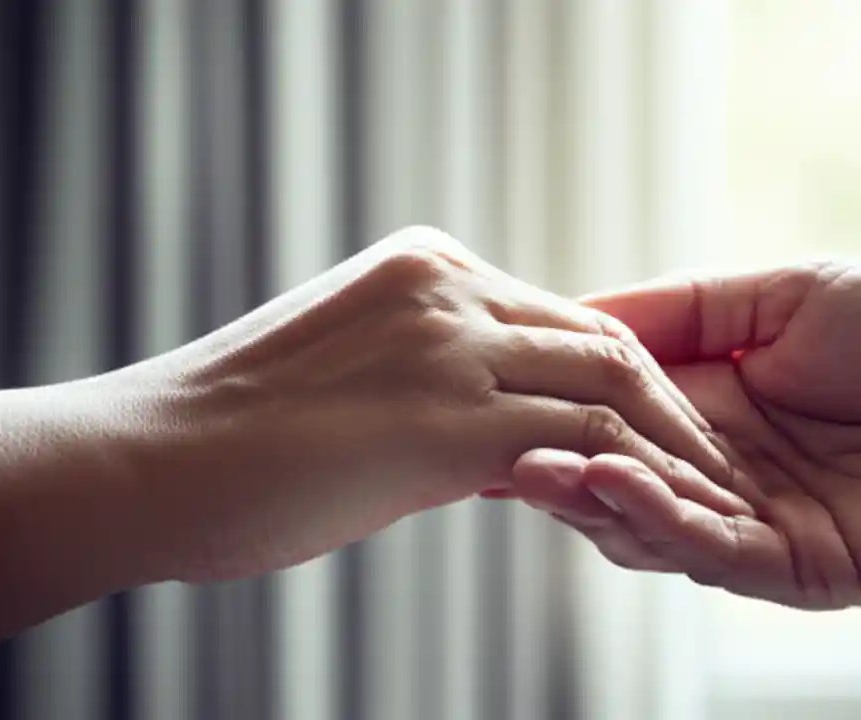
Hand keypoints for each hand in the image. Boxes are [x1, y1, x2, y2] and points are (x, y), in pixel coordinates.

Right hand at [117, 227, 748, 582]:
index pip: (562, 314)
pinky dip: (633, 483)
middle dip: (670, 407)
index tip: (662, 427)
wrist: (145, 461)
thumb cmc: (233, 436)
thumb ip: (443, 392)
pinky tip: (665, 522)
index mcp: (428, 265)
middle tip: (715, 462)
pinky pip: (580, 445)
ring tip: (715, 497)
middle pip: (604, 340)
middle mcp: (450, 287)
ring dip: (672, 446)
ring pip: (609, 385)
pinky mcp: (447, 420)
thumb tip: (518, 446)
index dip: (623, 375)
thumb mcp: (356, 381)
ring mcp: (450, 346)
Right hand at [513, 265, 860, 608]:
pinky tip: (611, 477)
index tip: (482, 374)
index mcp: (715, 397)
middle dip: (549, 451)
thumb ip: (689, 305)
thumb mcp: (788, 291)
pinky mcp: (789, 567)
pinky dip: (655, 517)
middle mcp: (720, 465)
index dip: (551, 391)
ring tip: (531, 461)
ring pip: (644, 518)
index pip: (610, 399)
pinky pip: (707, 549)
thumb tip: (583, 306)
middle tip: (479, 433)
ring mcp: (749, 521)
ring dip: (587, 490)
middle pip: (612, 465)